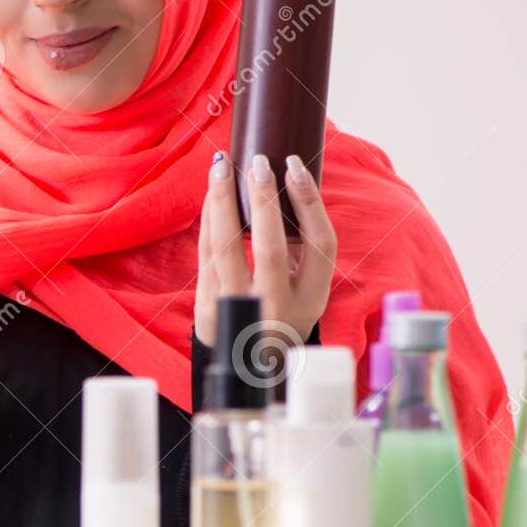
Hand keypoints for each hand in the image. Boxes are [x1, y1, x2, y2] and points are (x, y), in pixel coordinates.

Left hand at [195, 151, 336, 349]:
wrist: (249, 364)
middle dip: (262, 200)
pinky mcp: (207, 305)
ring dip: (222, 201)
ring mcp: (238, 309)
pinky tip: (211, 195)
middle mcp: (277, 307)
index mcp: (312, 299)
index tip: (293, 167)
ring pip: (227, 247)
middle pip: (270, 247)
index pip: (320, 245)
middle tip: (256, 162)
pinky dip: (208, 220)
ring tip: (222, 166)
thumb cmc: (284, 311)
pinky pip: (206, 253)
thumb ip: (303, 249)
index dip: (309, 203)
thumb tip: (288, 184)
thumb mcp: (308, 290)